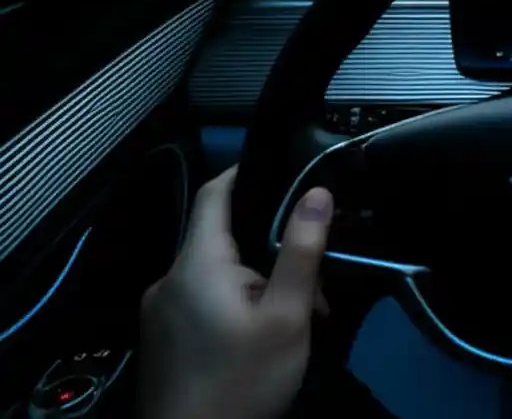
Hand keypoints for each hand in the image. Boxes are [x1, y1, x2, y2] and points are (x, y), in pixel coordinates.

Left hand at [138, 166, 332, 418]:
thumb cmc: (241, 380)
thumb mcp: (286, 317)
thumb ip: (301, 253)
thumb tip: (318, 192)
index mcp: (197, 263)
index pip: (215, 193)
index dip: (246, 172)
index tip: (283, 165)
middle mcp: (170, 279)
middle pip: (224, 242)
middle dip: (273, 253)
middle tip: (316, 284)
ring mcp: (161, 312)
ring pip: (217, 278)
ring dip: (260, 287)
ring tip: (299, 320)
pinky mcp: (163, 340)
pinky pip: (203, 304)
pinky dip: (237, 308)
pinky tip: (265, 338)